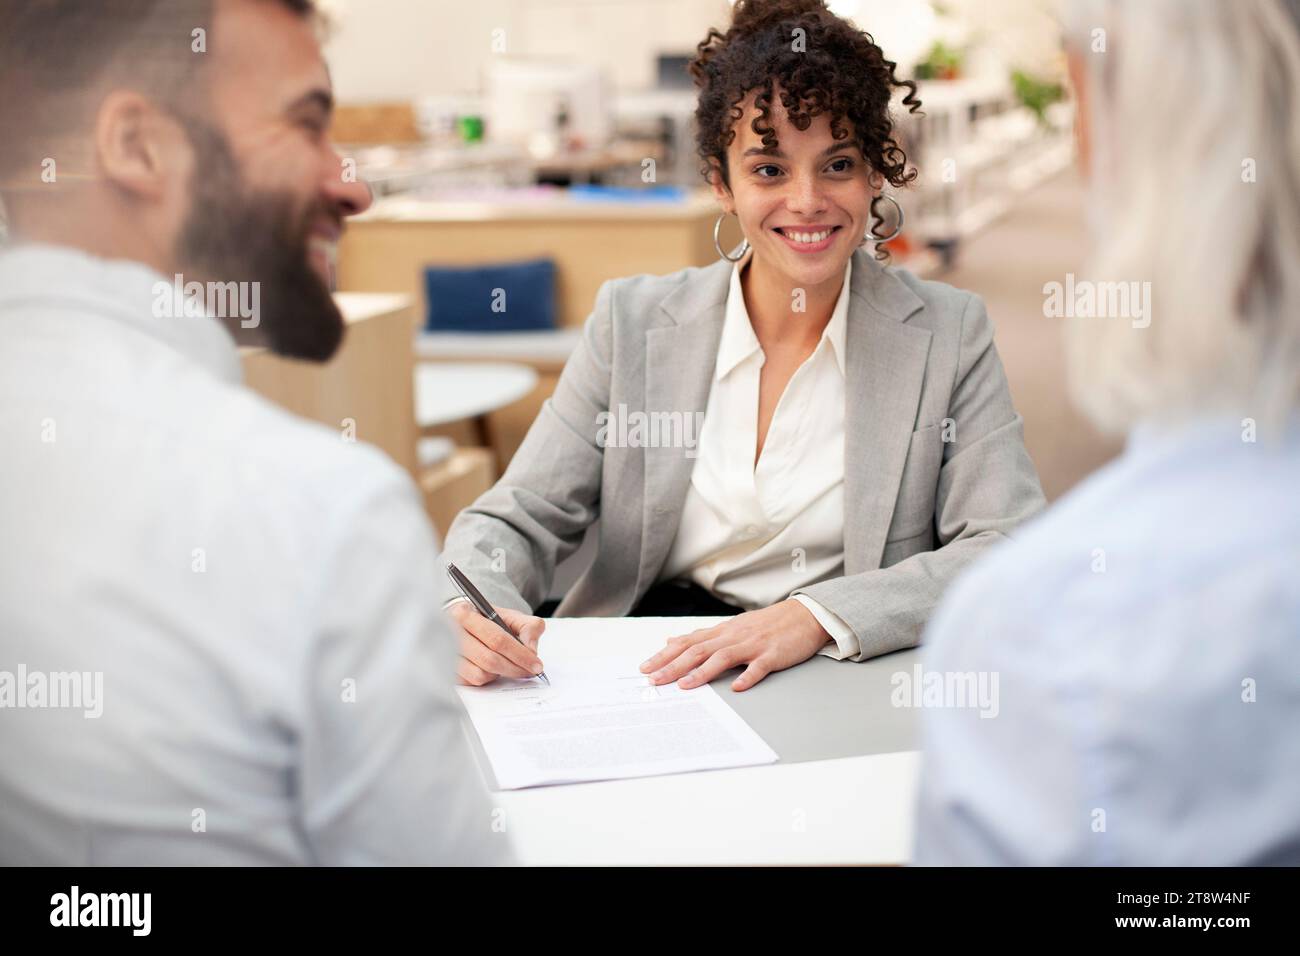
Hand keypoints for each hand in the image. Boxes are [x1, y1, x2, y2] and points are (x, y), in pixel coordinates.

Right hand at [447, 599, 545, 685]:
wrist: (465, 624)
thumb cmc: (487, 621)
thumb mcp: (510, 617)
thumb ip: (529, 627)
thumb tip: (531, 649)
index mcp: (465, 614)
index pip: (498, 639)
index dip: (520, 655)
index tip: (536, 665)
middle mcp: (450, 634)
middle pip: (489, 660)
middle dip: (514, 669)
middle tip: (529, 671)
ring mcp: (444, 654)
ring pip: (480, 675)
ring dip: (498, 674)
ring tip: (505, 664)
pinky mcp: (446, 671)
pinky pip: (472, 682)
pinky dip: (486, 678)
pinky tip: (490, 668)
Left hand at [638, 599, 831, 691]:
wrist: (803, 616)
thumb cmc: (766, 625)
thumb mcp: (731, 627)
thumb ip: (702, 636)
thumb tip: (672, 641)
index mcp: (723, 632)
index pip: (688, 643)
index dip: (665, 656)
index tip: (646, 668)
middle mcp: (734, 636)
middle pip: (699, 650)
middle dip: (674, 666)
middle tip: (654, 680)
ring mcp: (753, 645)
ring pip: (723, 657)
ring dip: (702, 671)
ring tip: (685, 685)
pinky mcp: (773, 655)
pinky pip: (759, 667)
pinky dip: (748, 676)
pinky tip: (737, 687)